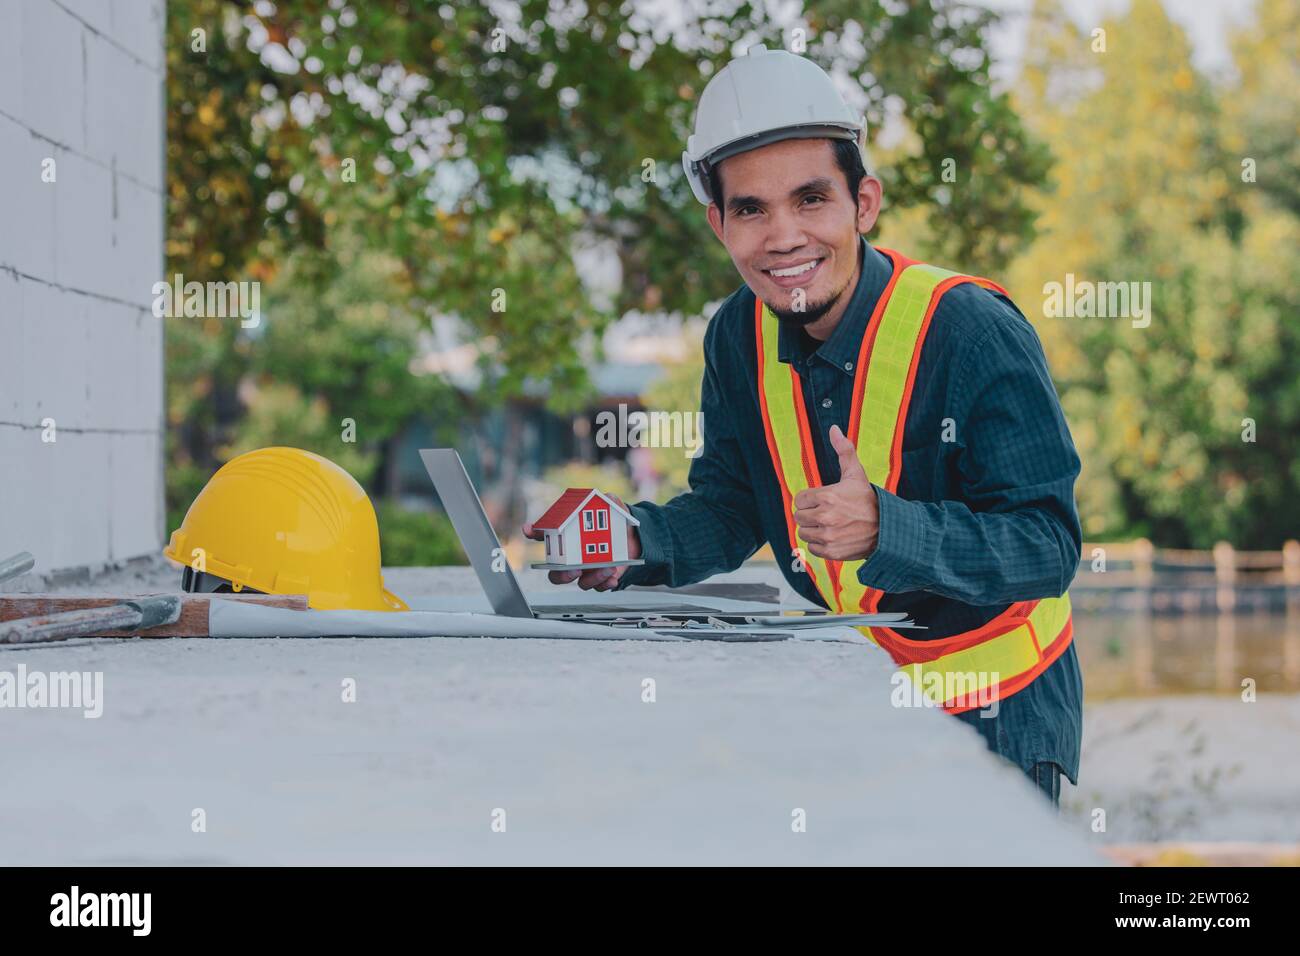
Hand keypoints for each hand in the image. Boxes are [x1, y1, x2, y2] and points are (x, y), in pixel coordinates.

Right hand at [522, 494, 641, 591]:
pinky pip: (600, 588)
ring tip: (607, 568)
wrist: (632, 535)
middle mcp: (573, 558)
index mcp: (569, 537)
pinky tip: (612, 577)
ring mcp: (586, 570)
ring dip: (593, 578)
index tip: (529, 529)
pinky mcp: (602, 578)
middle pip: (556, 574)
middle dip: (562, 575)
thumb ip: (605, 500)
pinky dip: (606, 584)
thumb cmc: (614, 519)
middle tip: (575, 569)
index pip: (545, 536)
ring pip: (581, 583)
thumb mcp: (610, 505)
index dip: (533, 532)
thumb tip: (601, 498)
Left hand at [792, 424, 879, 560]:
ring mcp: (828, 536)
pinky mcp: (831, 551)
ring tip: (829, 524)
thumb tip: (834, 429)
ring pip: (804, 533)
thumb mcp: (856, 474)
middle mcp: (825, 517)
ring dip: (813, 529)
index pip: (800, 499)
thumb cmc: (869, 500)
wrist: (887, 527)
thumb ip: (843, 450)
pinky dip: (819, 544)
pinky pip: (812, 548)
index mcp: (827, 497)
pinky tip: (833, 536)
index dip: (809, 499)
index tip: (822, 500)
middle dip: (810, 514)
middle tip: (826, 512)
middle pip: (799, 517)